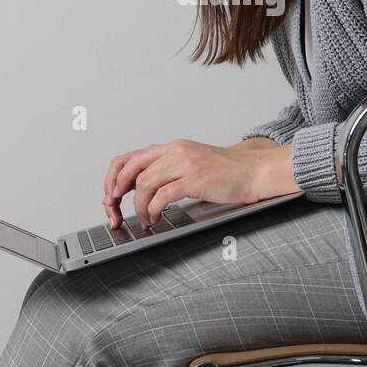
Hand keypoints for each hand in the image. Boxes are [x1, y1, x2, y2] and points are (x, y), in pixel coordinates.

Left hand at [102, 139, 296, 228]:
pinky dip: (153, 210)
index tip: (111, 194)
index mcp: (173, 147)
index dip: (114, 176)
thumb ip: (169, 169)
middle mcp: (175, 151)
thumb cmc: (227, 172)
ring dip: (139, 206)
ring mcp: (185, 164)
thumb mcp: (193, 163)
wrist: (255, 171)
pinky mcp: (194, 179)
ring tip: (145, 219)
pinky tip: (156, 218)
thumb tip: (143, 188)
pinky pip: (162, 196)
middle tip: (114, 207)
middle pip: (131, 167)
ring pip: (144, 184)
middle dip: (116, 190)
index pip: (131, 157)